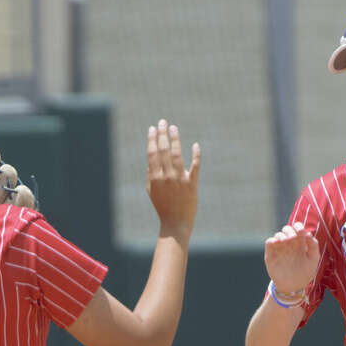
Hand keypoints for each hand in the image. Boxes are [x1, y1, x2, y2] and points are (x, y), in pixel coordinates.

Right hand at [147, 120, 199, 235]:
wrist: (176, 223)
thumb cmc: (163, 207)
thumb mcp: (152, 191)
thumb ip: (151, 175)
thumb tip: (150, 160)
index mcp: (155, 177)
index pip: (152, 153)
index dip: (152, 139)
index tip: (152, 128)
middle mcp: (167, 176)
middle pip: (164, 150)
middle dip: (162, 134)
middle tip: (163, 122)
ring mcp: (180, 180)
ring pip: (177, 155)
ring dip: (175, 139)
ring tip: (174, 128)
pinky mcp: (192, 184)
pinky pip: (195, 166)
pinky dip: (196, 155)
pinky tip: (195, 145)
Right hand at [264, 222, 319, 296]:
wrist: (293, 287)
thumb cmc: (304, 273)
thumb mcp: (313, 260)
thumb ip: (313, 246)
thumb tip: (308, 233)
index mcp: (300, 243)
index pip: (298, 229)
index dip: (298, 226)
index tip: (300, 230)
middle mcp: (289, 244)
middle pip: (287, 229)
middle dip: (289, 230)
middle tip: (293, 238)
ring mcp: (280, 248)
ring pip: (278, 234)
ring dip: (281, 235)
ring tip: (286, 241)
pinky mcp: (271, 254)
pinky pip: (269, 242)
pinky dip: (272, 240)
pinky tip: (276, 242)